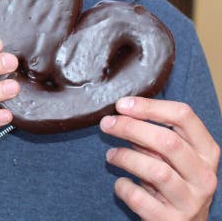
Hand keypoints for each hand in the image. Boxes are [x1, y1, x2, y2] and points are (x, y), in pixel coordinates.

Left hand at [101, 97, 219, 219]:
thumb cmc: (174, 183)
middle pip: (168, 142)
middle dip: (131, 128)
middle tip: (106, 124)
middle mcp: (204, 176)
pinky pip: (140, 198)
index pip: (184, 116)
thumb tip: (123, 113)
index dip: (149, 106)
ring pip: (156, 171)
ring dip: (126, 157)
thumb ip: (156, 138)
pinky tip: (120, 182)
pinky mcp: (171, 220)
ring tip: (111, 155)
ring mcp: (191, 201)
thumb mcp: (173, 158)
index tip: (122, 104)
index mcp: (207, 152)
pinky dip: (123, 187)